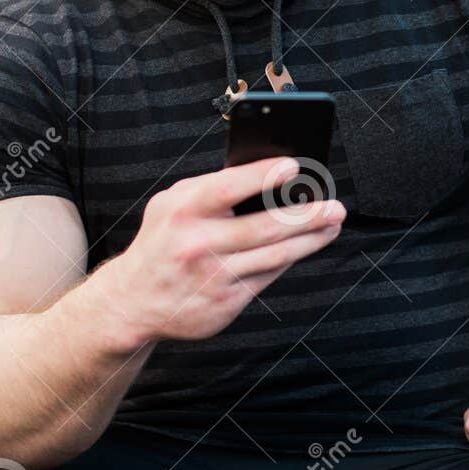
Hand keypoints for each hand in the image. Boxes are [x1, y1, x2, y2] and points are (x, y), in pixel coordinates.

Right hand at [98, 156, 344, 345]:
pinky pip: (267, 277)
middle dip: (306, 216)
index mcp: (182, 211)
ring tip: (332, 224)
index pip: (228, 188)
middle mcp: (197, 244)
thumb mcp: (171, 205)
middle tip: (335, 206)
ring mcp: (212, 277)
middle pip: (263, 228)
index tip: (293, 165)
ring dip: (310, 240)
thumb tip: (265, 172)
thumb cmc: (162, 241)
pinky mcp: (225, 304)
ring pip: (273, 256)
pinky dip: (291, 259)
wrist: (132, 301)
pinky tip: (308, 245)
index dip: (262, 175)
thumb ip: (211, 188)